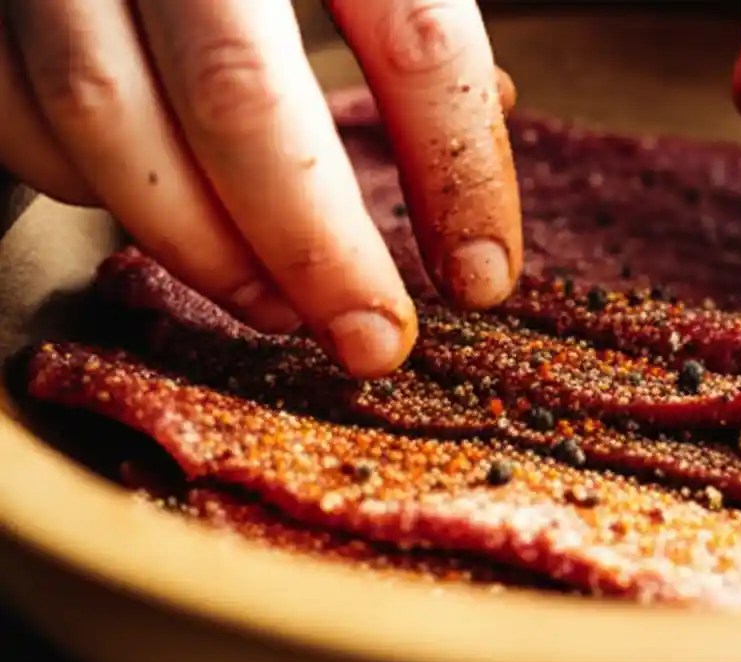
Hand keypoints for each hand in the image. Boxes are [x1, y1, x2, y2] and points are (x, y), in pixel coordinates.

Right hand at [0, 0, 520, 377]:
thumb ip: (406, 17)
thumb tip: (481, 139)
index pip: (416, 36)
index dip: (457, 171)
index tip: (482, 276)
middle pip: (240, 95)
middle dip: (314, 247)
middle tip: (372, 338)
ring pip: (106, 117)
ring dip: (202, 245)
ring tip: (279, 305)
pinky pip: (15, 114)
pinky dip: (91, 189)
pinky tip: (161, 214)